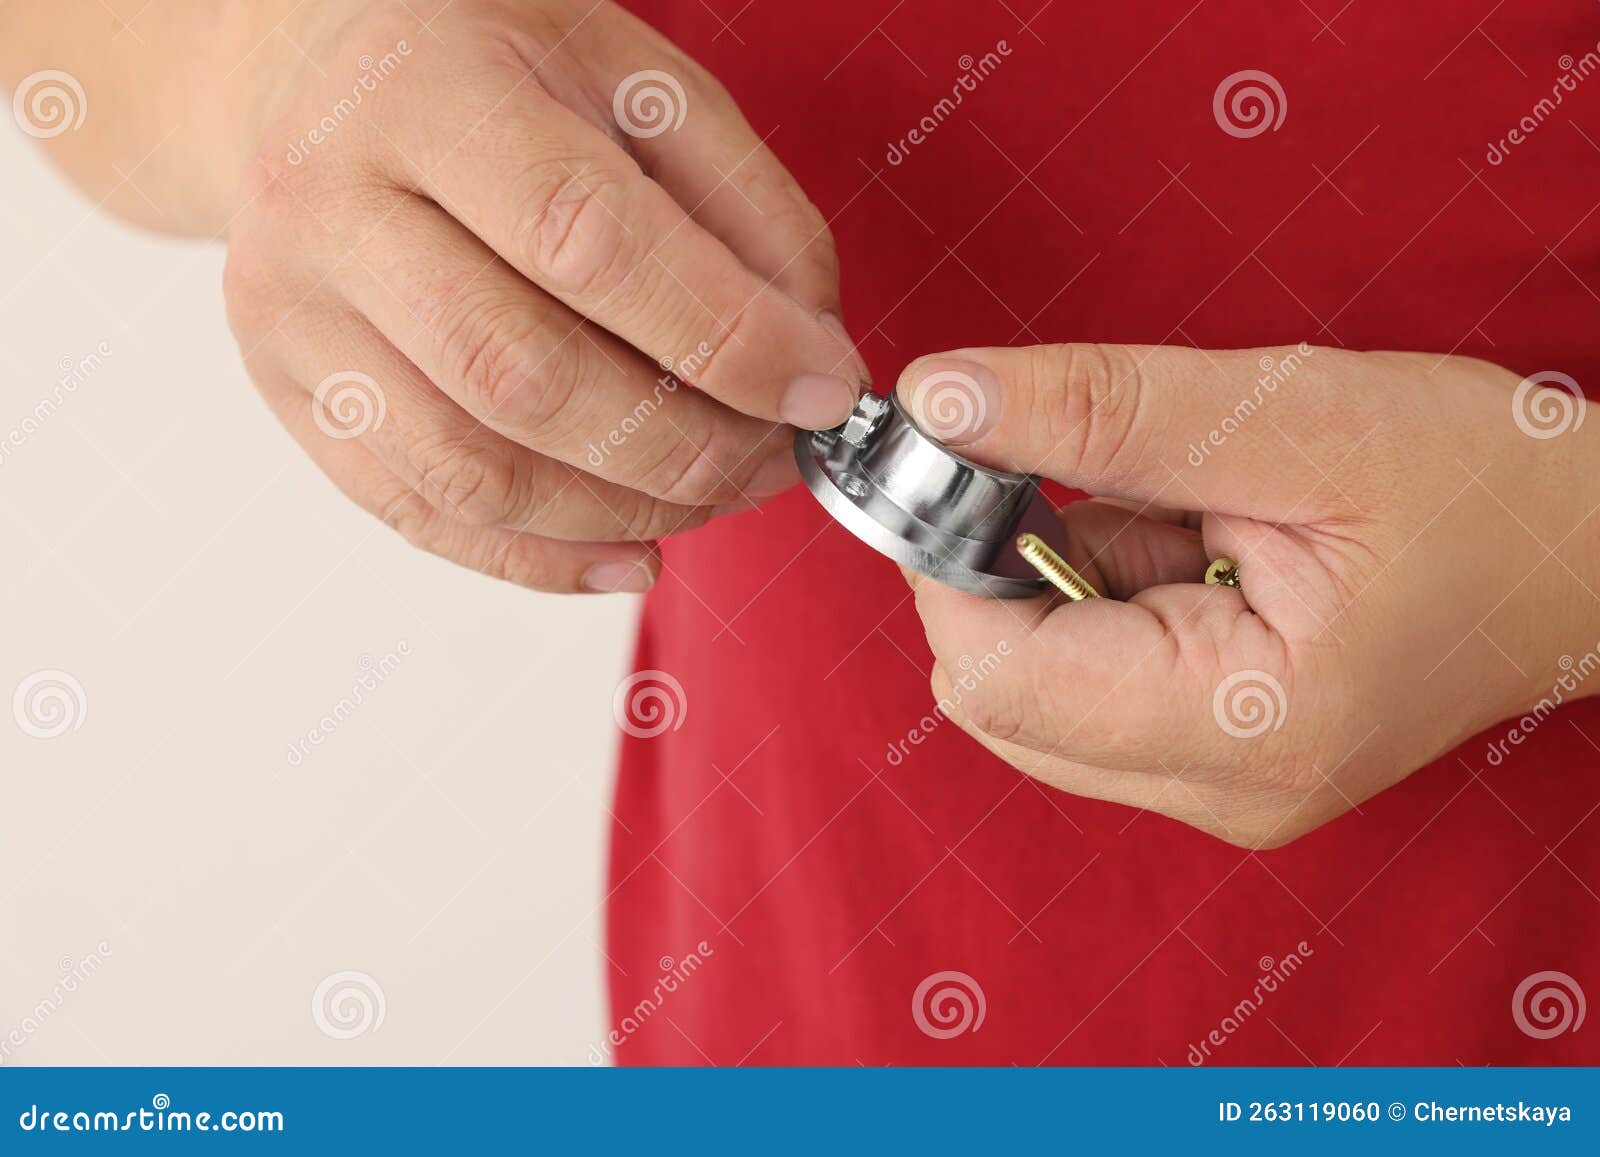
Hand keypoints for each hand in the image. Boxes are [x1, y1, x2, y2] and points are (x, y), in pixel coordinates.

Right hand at [221, 0, 865, 591]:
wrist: (317, 78)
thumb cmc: (494, 71)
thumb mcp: (637, 79)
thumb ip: (742, 203)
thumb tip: (809, 353)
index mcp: (428, 89)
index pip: (586, 240)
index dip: (723, 336)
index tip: (822, 389)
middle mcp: (332, 203)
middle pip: (523, 377)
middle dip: (683, 448)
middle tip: (775, 457)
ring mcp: (294, 310)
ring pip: (472, 469)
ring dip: (624, 511)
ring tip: (717, 497)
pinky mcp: (289, 392)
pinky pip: (423, 513)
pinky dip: (544, 559)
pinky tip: (634, 550)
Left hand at [894, 342, 1597, 846]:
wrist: (1597, 553)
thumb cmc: (1487, 484)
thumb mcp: (1292, 418)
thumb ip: (1102, 412)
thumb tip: (939, 399)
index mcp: (1242, 732)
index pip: (993, 674)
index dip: (949, 556)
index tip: (970, 451)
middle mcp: (1215, 789)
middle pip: (997, 690)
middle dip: (1004, 564)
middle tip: (1095, 466)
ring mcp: (1215, 784)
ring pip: (1034, 682)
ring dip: (1063, 572)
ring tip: (1188, 508)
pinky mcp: (1215, 756)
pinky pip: (1091, 677)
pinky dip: (1105, 590)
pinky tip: (1197, 541)